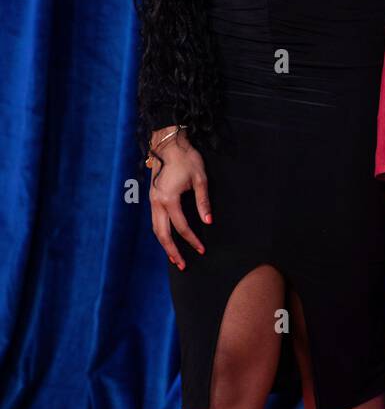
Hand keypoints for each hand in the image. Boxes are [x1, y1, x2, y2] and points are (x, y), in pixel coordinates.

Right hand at [149, 129, 211, 269]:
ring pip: (155, 229)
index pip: (182, 227)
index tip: (201, 250)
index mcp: (169, 199)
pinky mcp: (151, 197)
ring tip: (174, 257)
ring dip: (164, 244)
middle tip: (182, 265)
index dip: (192, 240)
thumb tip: (208, 222)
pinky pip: (154, 220)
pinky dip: (160, 232)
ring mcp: (151, 200)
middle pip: (162, 234)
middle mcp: (157, 202)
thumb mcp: (200, 179)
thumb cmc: (186, 158)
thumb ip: (203, 202)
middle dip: (172, 251)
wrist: (168, 143)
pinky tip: (168, 238)